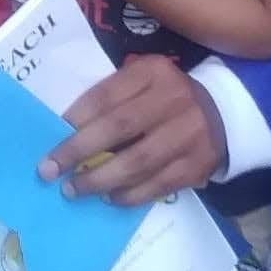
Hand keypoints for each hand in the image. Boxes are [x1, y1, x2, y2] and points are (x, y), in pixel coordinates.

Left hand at [37, 55, 227, 206]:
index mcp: (153, 72)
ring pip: (138, 162)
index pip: (107, 95)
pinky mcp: (197, 165)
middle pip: (119, 127)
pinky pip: (157, 185)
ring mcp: (190, 134)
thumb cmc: (164, 97)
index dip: (76, 118)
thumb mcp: (141, 81)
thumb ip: (110, 98)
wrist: (222, 114)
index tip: (49, 138)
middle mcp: (174, 99)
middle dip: (79, 151)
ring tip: (74, 189)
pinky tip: (108, 197)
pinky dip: (128, 195)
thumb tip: (64, 129)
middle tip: (49, 171)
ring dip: (100, 179)